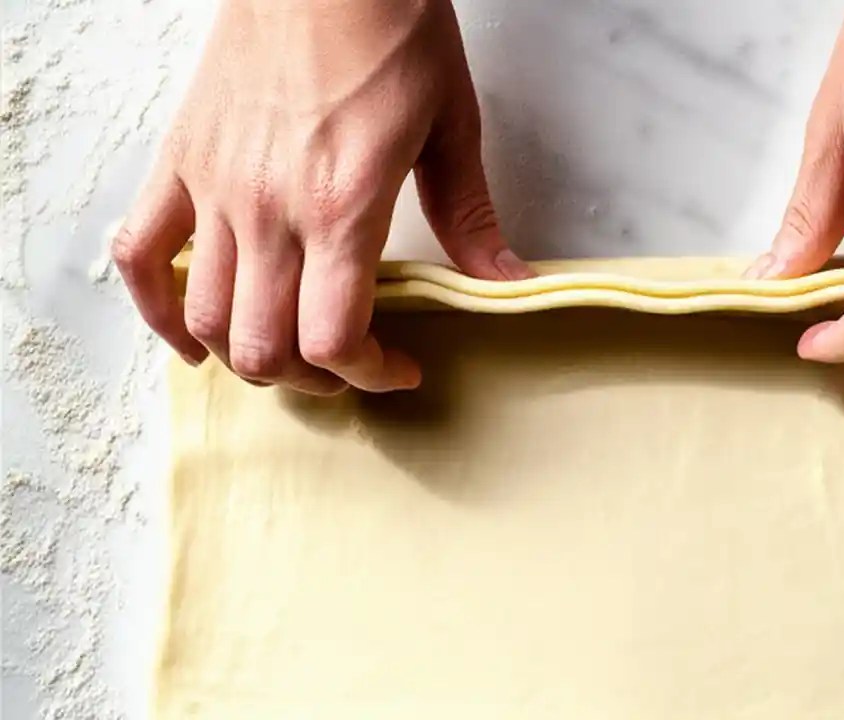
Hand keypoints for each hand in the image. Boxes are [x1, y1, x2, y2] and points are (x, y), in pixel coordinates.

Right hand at [113, 0, 530, 394]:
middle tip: (349, 364)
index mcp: (342, 206)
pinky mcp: (180, 161)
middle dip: (314, 378)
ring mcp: (215, 187)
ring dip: (246, 355)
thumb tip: (504, 282)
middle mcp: (269, 209)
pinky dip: (156, 308)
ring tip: (287, 350)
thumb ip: (470, 217)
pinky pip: (141, 254)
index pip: (333, 337)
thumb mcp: (451, 124)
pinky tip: (190, 334)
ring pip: (206, 316)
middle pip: (266, 346)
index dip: (370, 375)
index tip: (400, 369)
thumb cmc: (388, 28)